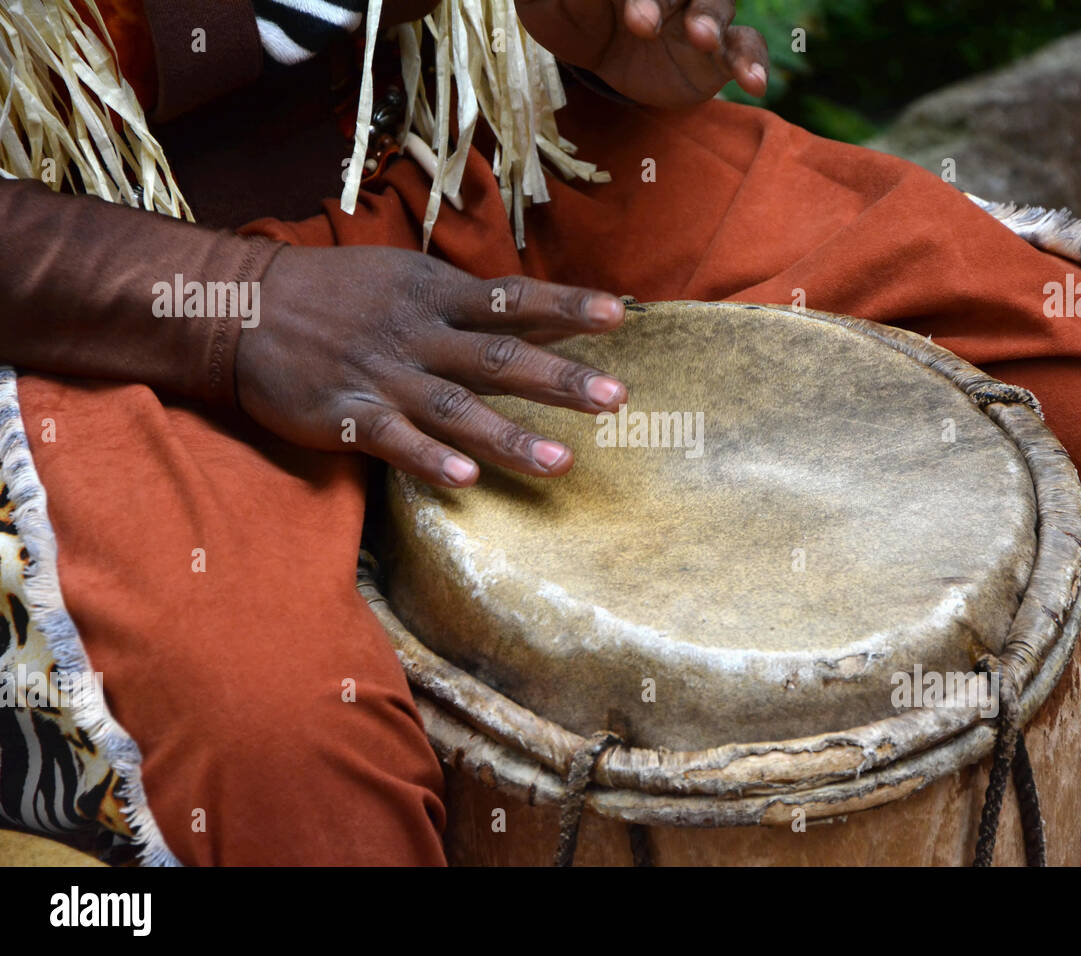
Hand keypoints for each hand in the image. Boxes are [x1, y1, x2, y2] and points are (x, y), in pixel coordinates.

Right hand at [237, 246, 627, 487]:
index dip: (565, 307)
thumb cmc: (339, 294)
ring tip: (562, 463)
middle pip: (497, 357)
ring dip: (509, 435)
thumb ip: (480, 305)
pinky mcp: (345, 415)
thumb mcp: (410, 280)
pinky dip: (429, 459)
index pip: (512, 298)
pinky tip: (466, 481)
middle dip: (558, 380)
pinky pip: (392, 440)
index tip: (621, 315)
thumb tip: (555, 317)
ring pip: (454, 407)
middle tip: (616, 398)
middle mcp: (416, 335)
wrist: (240, 306)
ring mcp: (381, 376)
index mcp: (435, 295)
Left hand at [516, 0, 769, 108]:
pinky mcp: (718, 54)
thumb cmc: (569, 11)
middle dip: (662, 3)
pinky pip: (747, 48)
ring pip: (719, 9)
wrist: (591, 50)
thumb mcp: (554, 2)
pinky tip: (754, 84)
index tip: (627, 16)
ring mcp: (701, 15)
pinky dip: (752, 62)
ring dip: (712, 22)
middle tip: (641, 26)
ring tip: (705, 40)